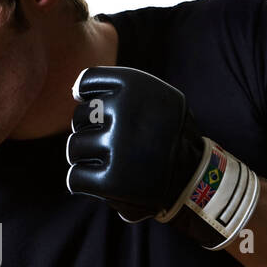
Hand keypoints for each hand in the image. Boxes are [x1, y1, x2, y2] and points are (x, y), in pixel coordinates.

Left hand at [66, 66, 260, 248]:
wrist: (192, 178)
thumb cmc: (165, 134)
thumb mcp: (154, 96)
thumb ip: (117, 89)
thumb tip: (74, 91)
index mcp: (137, 85)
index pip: (85, 83)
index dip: (90, 100)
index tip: (106, 113)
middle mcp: (127, 111)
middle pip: (79, 116)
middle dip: (91, 130)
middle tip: (117, 142)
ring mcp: (118, 146)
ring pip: (74, 147)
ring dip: (87, 157)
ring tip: (112, 162)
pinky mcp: (112, 182)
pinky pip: (75, 177)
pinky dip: (85, 183)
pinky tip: (103, 182)